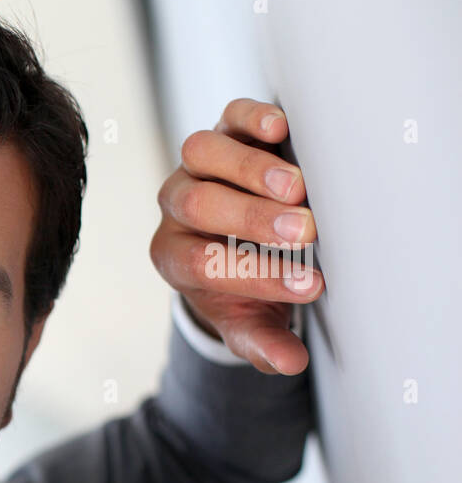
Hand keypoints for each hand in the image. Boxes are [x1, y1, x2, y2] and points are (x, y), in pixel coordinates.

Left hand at [150, 98, 323, 374]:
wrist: (242, 238)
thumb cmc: (243, 280)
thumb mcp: (249, 318)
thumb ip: (262, 343)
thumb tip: (288, 363)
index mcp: (173, 256)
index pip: (200, 264)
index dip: (254, 275)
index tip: (309, 284)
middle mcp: (176, 208)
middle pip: (196, 205)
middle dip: (250, 219)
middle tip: (303, 231)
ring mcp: (196, 165)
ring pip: (202, 155)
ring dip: (250, 170)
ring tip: (298, 188)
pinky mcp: (226, 130)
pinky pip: (229, 118)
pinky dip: (252, 119)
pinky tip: (281, 129)